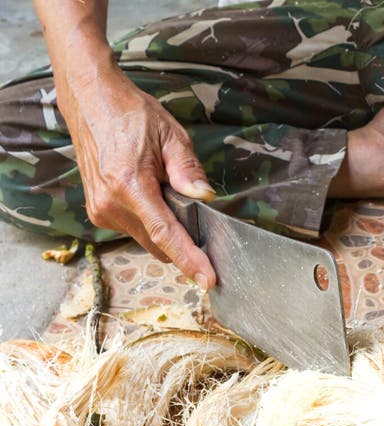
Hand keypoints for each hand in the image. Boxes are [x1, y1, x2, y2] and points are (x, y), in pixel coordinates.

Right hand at [59, 64, 215, 287]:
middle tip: (192, 212)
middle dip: (181, 240)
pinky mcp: (97, 212)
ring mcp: (101, 211)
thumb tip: (205, 198)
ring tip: (159, 188)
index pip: (166, 234)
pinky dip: (148, 221)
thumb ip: (188, 171)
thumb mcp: (170, 135)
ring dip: (162, 227)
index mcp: (130, 185)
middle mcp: (111, 204)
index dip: (189, 260)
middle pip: (159, 244)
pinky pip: (133, 230)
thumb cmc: (130, 114)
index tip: (207, 280)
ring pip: (147, 239)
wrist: (90, 101)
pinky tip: (145, 192)